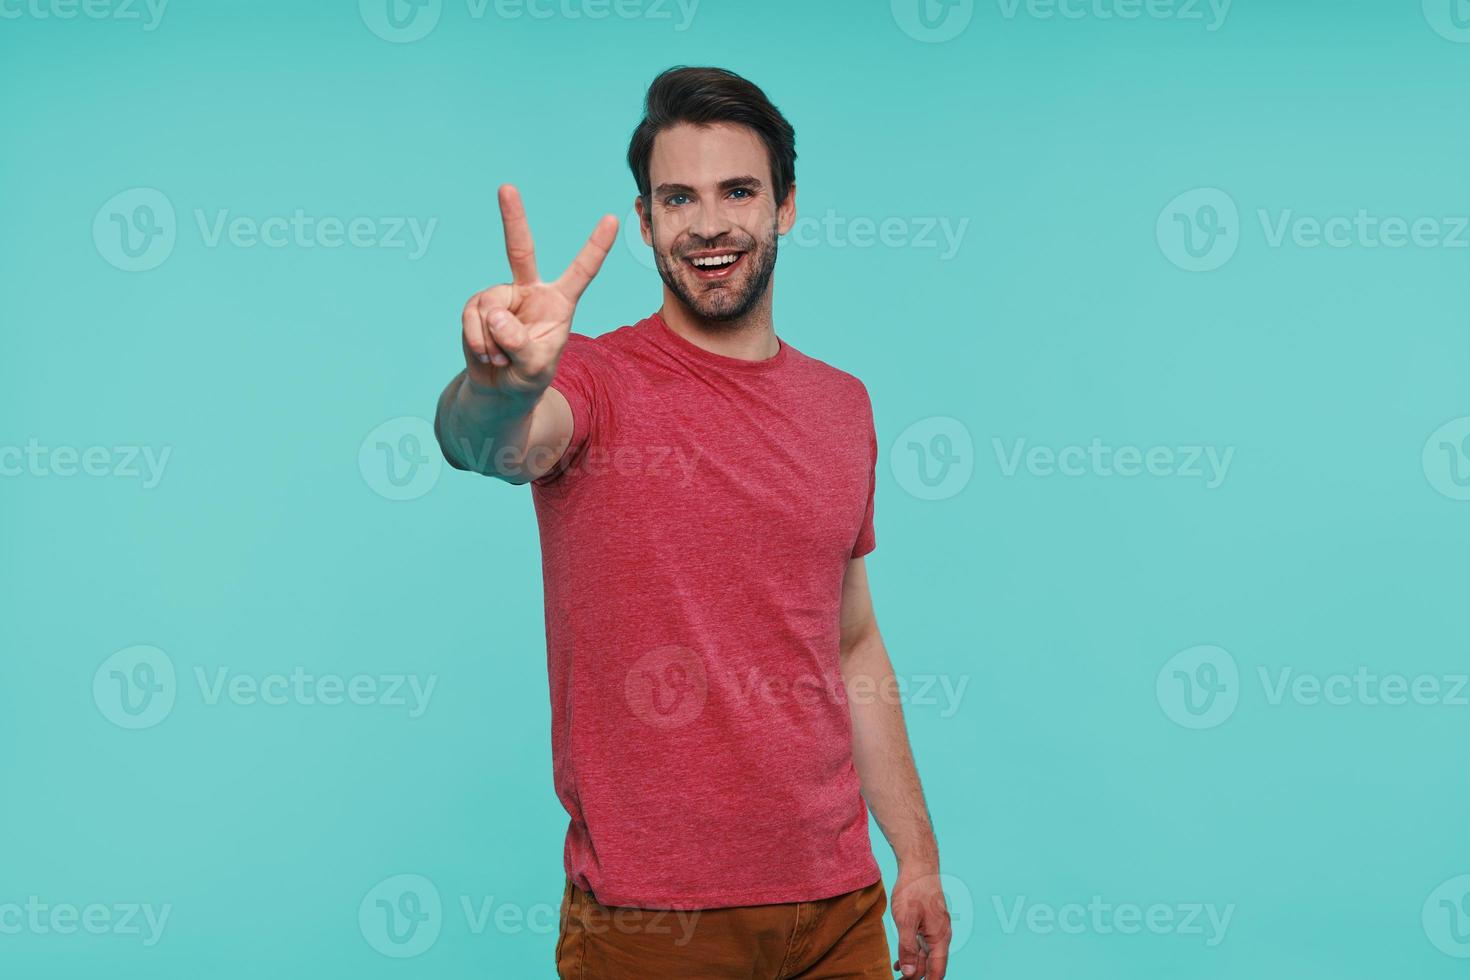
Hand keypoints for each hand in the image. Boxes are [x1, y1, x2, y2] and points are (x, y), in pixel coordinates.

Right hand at [461, 184, 617, 397]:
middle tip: (506, 187)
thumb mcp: (534, 366)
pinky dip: (478, 342)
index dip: (596, 247)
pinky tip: (486, 355)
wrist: (500, 390)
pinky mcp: (477, 307)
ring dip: (493, 341)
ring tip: (502, 357)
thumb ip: (519, 342)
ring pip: (490, 308)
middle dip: (512, 218)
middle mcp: (529, 291)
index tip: (612, 219)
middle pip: (520, 250)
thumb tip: (494, 314)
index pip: (582, 271)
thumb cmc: (528, 376)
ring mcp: (501, 296)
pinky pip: (472, 319)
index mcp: (560, 302)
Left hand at [890, 866, 951, 978]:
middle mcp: (941, 936)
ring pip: (926, 955)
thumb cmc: (914, 889)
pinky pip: (922, 945)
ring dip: (913, 966)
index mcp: (940, 938)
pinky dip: (912, 954)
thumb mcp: (906, 920)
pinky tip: (900, 960)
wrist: (919, 865)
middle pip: (931, 966)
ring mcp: (935, 929)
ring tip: (897, 974)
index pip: (937, 971)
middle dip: (916, 976)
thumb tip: (911, 972)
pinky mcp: (928, 923)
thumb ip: (908, 947)